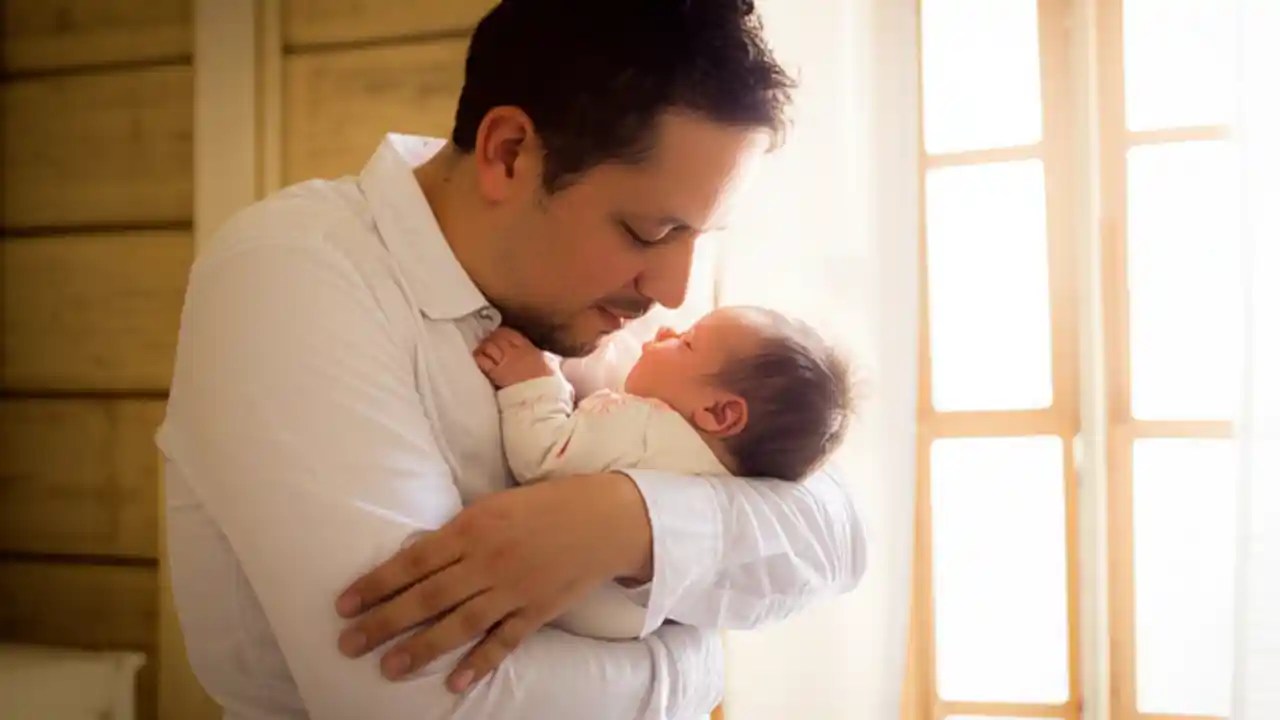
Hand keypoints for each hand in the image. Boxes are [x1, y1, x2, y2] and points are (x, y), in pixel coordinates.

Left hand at [335, 473, 653, 691]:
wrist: (606, 519)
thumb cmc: (547, 504)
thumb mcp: (495, 504)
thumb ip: (459, 533)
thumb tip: (418, 557)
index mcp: (473, 528)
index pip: (412, 561)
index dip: (376, 584)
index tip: (344, 604)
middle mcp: (488, 562)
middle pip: (426, 597)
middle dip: (383, 622)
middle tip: (348, 643)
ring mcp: (513, 590)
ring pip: (458, 625)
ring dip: (420, 649)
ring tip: (388, 668)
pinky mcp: (537, 611)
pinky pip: (503, 642)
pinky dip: (480, 664)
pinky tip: (456, 683)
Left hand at [474, 327, 556, 387]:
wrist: (539, 398)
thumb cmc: (548, 385)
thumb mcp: (550, 367)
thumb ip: (545, 359)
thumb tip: (549, 359)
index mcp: (528, 348)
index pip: (510, 333)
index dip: (501, 334)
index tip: (498, 337)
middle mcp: (515, 351)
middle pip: (497, 338)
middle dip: (490, 339)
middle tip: (486, 344)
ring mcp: (504, 361)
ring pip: (488, 346)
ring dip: (483, 348)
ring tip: (481, 351)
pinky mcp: (495, 373)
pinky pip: (482, 360)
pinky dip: (479, 358)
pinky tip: (478, 360)